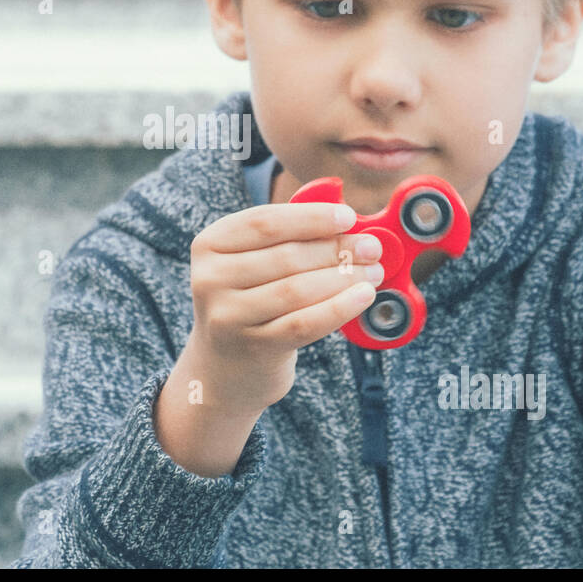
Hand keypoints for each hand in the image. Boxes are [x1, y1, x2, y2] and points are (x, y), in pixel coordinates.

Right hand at [186, 201, 384, 411]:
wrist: (226, 365)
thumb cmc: (251, 300)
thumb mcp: (252, 262)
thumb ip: (289, 237)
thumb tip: (347, 222)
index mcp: (210, 244)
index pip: (265, 222)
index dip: (310, 218)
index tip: (348, 216)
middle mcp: (210, 279)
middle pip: (285, 256)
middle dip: (336, 248)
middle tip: (371, 247)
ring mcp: (228, 316)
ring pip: (297, 289)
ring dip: (344, 277)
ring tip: (372, 272)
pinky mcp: (252, 347)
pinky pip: (305, 323)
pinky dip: (340, 307)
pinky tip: (364, 296)